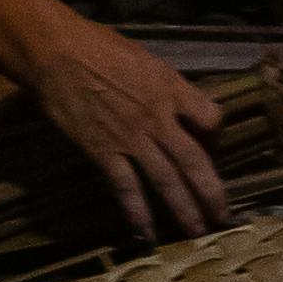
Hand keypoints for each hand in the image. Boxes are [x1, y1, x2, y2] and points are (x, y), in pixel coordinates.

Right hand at [19, 17, 234, 240]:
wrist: (58, 53)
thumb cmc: (100, 47)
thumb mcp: (146, 59)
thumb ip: (166, 85)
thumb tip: (181, 102)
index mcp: (172, 89)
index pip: (211, 117)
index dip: (217, 134)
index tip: (214, 145)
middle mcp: (158, 117)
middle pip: (194, 161)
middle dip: (212, 192)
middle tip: (224, 216)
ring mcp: (132, 138)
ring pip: (166, 180)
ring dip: (183, 210)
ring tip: (198, 233)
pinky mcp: (103, 151)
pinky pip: (126, 188)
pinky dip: (138, 214)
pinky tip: (147, 234)